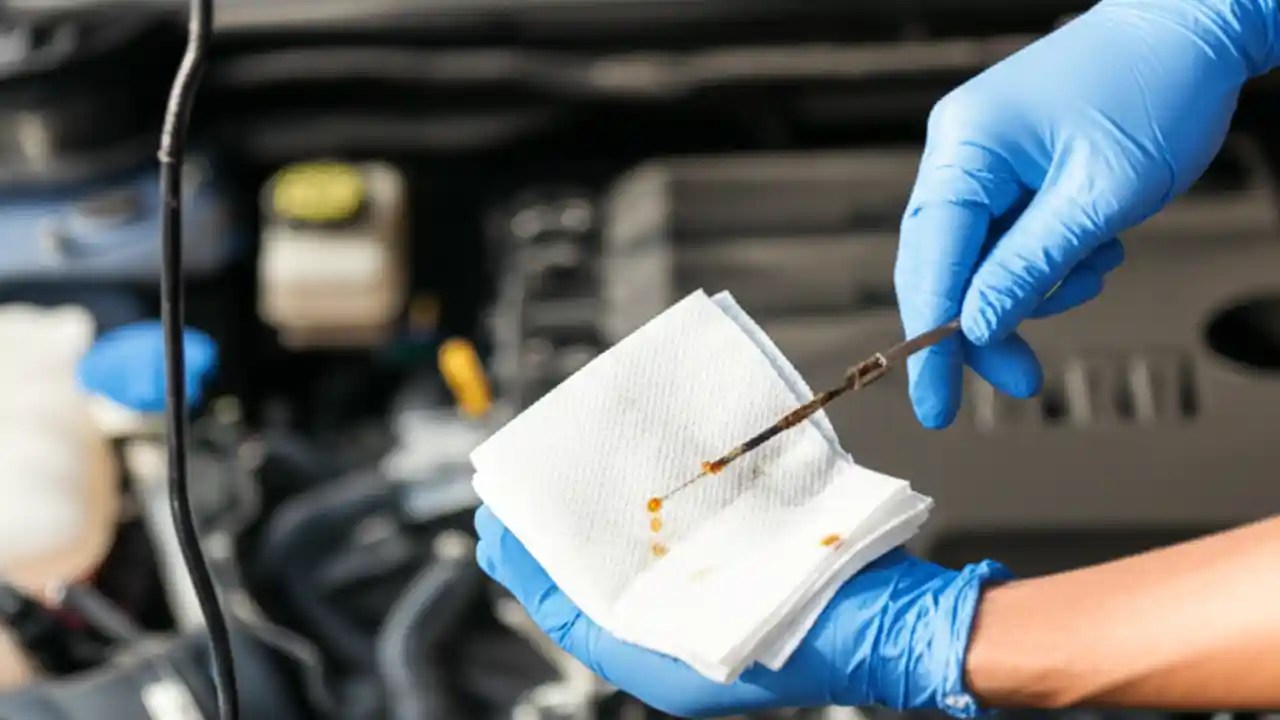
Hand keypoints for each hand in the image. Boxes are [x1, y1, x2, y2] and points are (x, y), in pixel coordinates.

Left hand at [474, 505, 1009, 717]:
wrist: (882, 623)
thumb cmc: (793, 645)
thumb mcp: (674, 649)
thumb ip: (595, 619)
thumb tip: (525, 572)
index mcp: (645, 654)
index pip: (563, 607)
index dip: (521, 564)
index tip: (490, 520)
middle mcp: (670, 624)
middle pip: (592, 574)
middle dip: (553, 535)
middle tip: (520, 489)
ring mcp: (703, 589)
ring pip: (632, 548)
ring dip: (598, 516)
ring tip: (568, 476)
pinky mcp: (735, 554)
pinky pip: (679, 527)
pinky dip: (651, 506)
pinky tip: (637, 475)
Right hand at [895, 0, 1279, 427]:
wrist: (1196, 30)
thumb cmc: (1154, 88)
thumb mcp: (1096, 197)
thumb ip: (1028, 268)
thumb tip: (976, 328)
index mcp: (965, 148)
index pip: (929, 261)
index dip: (930, 340)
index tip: (935, 401)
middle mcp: (961, 151)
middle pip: (945, 267)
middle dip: (986, 324)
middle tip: (1022, 375)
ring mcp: (983, 159)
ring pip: (982, 261)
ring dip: (1034, 288)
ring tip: (1093, 270)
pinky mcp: (1010, 168)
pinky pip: (1010, 240)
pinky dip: (1049, 262)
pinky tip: (1092, 250)